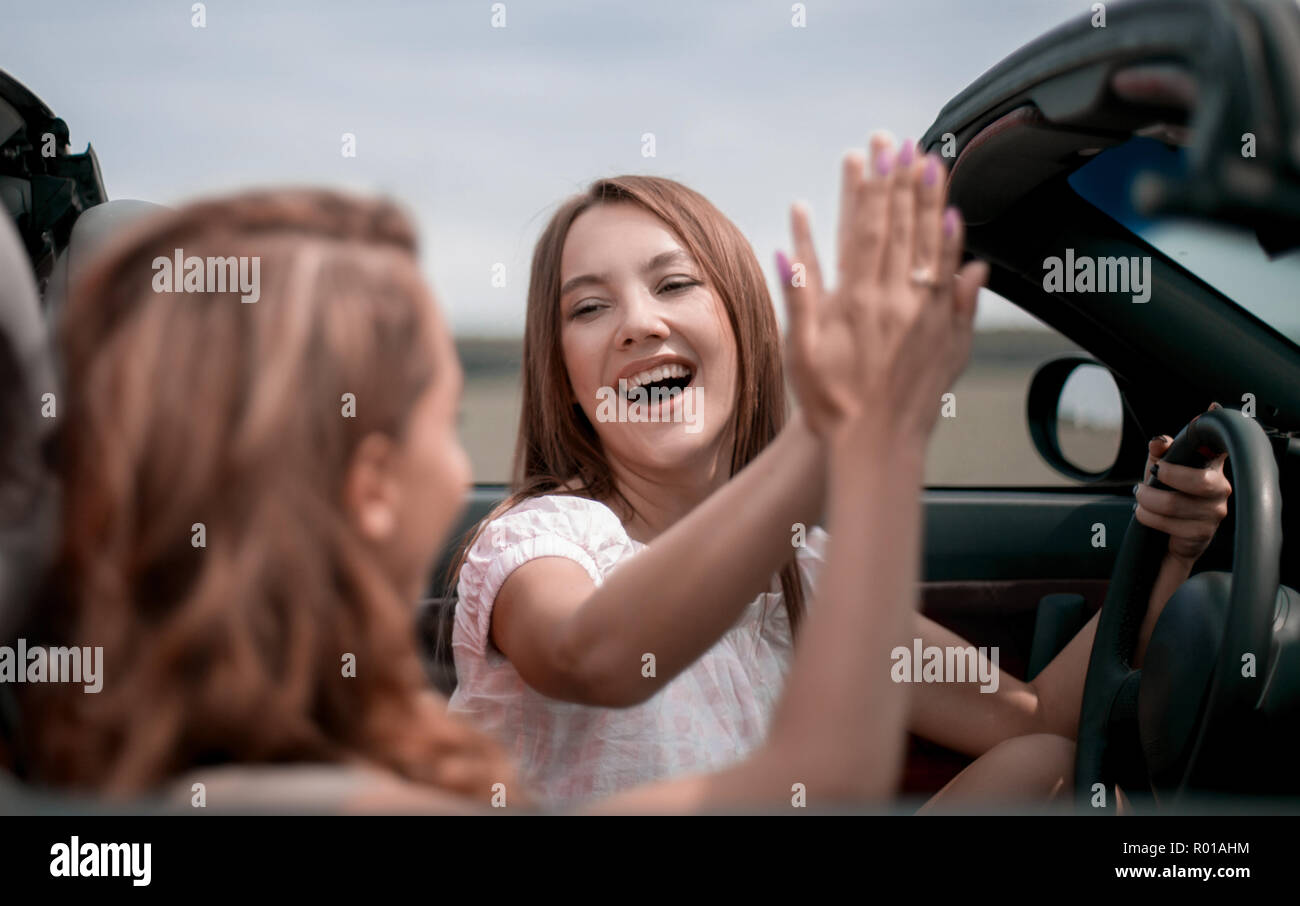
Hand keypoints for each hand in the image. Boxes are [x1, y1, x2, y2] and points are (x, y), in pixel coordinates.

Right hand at [776, 134, 987, 444]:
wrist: (875, 444)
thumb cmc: (831, 400)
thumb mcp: (799, 347)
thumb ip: (799, 293)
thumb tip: (790, 245)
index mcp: (856, 299)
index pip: (863, 227)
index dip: (867, 186)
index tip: (868, 154)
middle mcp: (895, 300)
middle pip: (900, 227)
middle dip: (899, 179)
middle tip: (901, 142)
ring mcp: (926, 314)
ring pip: (930, 245)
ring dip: (931, 201)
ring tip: (931, 163)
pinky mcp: (947, 334)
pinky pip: (956, 283)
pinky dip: (956, 250)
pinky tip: (957, 222)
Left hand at [1134, 403, 1232, 564]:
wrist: (1169, 538)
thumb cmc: (1170, 496)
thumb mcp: (1161, 470)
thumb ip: (1160, 452)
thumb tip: (1158, 441)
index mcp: (1213, 465)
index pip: (1219, 446)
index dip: (1211, 435)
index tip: (1209, 410)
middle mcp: (1221, 487)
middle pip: (1195, 481)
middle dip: (1161, 479)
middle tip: (1143, 484)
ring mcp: (1214, 512)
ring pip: (1174, 504)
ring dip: (1146, 502)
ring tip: (1141, 499)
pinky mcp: (1203, 533)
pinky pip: (1169, 524)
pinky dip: (1148, 517)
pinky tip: (1146, 515)